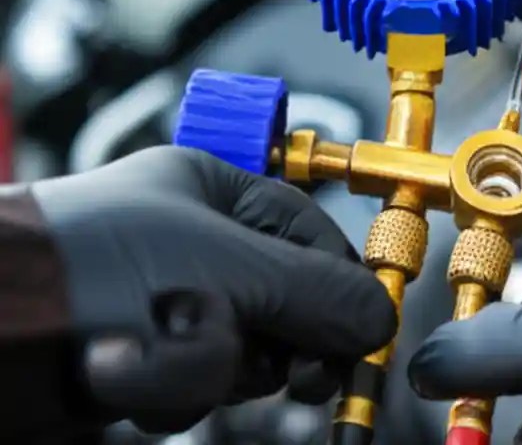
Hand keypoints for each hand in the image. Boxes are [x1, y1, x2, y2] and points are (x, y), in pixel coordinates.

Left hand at [34, 146, 395, 432]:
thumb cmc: (81, 269)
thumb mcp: (226, 268)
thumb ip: (318, 293)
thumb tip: (380, 318)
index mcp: (213, 190)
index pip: (313, 236)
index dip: (342, 289)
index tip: (362, 338)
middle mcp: (193, 241)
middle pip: (285, 303)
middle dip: (276, 343)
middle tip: (300, 376)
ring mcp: (163, 300)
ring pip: (242, 351)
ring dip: (210, 371)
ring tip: (161, 360)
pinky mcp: (137, 355)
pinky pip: (194, 384)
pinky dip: (171, 391)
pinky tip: (132, 380)